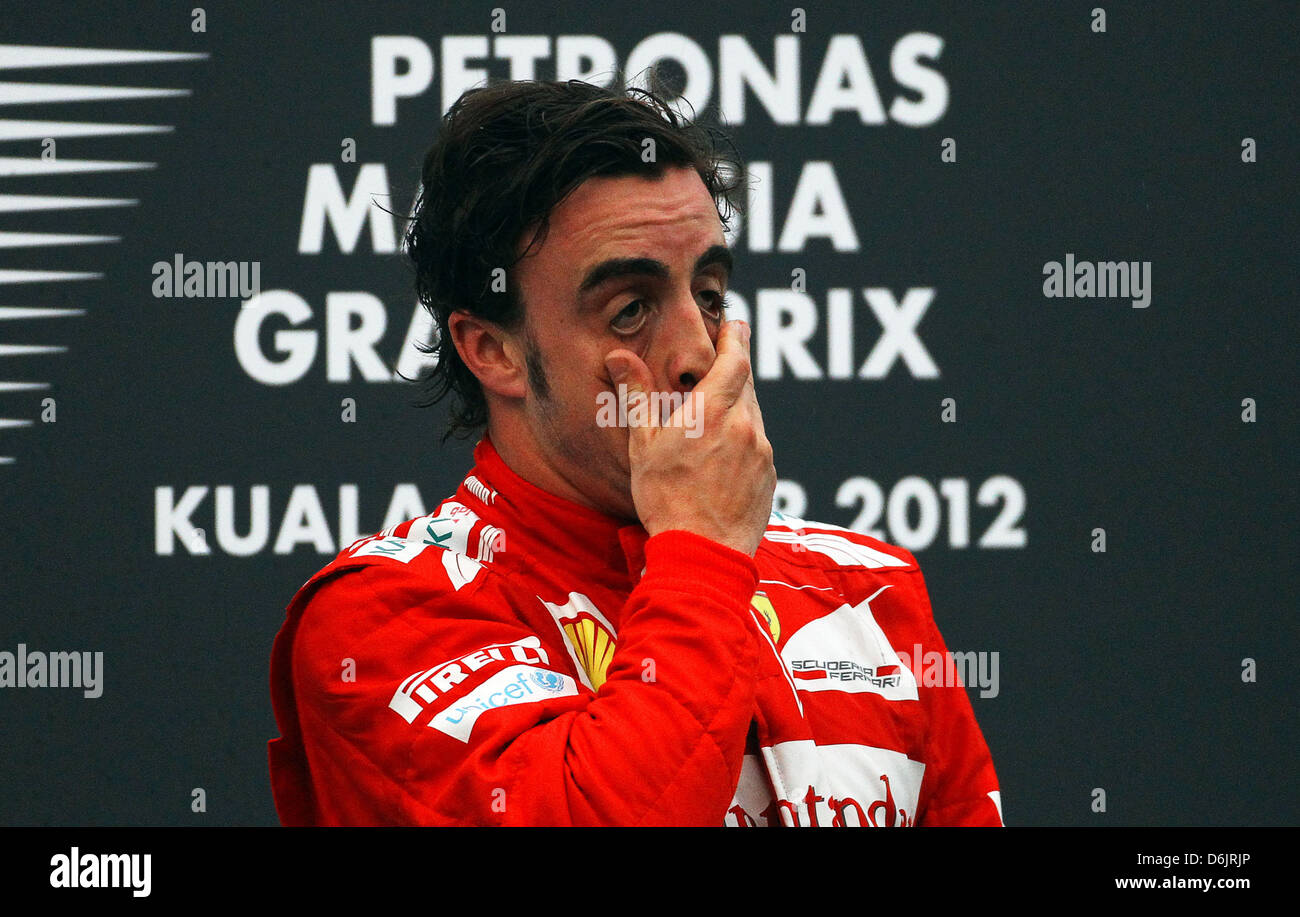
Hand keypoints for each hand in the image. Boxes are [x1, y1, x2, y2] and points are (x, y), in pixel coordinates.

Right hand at [604, 319, 774, 556]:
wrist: (702, 555)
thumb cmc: (667, 500)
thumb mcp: (643, 445)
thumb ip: (636, 396)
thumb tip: (619, 357)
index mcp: (715, 411)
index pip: (735, 359)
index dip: (735, 337)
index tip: (734, 324)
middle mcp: (746, 427)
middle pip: (747, 384)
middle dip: (734, 369)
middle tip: (720, 362)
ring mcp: (762, 453)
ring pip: (753, 414)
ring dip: (738, 406)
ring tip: (714, 414)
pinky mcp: (768, 477)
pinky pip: (758, 444)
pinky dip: (744, 438)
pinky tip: (722, 455)